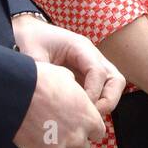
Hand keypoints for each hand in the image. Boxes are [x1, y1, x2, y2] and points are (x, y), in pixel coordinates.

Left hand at [11, 14, 125, 116]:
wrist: (31, 31)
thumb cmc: (33, 40)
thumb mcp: (33, 55)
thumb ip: (43, 75)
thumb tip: (48, 98)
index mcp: (81, 48)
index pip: (98, 71)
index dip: (93, 92)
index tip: (79, 107)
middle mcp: (93, 56)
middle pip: (116, 80)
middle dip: (108, 101)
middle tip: (88, 115)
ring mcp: (94, 66)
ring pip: (114, 87)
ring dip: (105, 104)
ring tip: (85, 116)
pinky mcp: (89, 76)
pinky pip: (103, 91)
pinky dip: (96, 104)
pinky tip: (78, 113)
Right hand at [12, 59, 107, 147]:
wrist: (16, 91)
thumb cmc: (41, 81)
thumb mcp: (65, 77)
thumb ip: (75, 91)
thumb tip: (72, 90)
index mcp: (89, 118)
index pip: (98, 133)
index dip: (89, 128)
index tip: (80, 124)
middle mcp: (77, 137)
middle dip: (74, 141)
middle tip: (62, 130)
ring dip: (56, 147)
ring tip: (44, 132)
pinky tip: (32, 138)